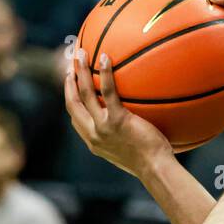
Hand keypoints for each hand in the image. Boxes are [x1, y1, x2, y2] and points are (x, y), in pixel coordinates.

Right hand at [64, 46, 173, 177]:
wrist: (155, 169)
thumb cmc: (151, 162)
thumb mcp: (129, 151)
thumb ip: (123, 137)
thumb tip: (132, 124)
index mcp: (94, 142)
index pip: (76, 118)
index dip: (71, 98)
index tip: (71, 84)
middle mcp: (93, 134)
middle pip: (72, 103)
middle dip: (68, 82)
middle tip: (70, 64)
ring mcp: (102, 127)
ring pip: (84, 94)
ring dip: (80, 72)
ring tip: (81, 53)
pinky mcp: (116, 120)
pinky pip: (108, 91)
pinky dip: (105, 73)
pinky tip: (106, 58)